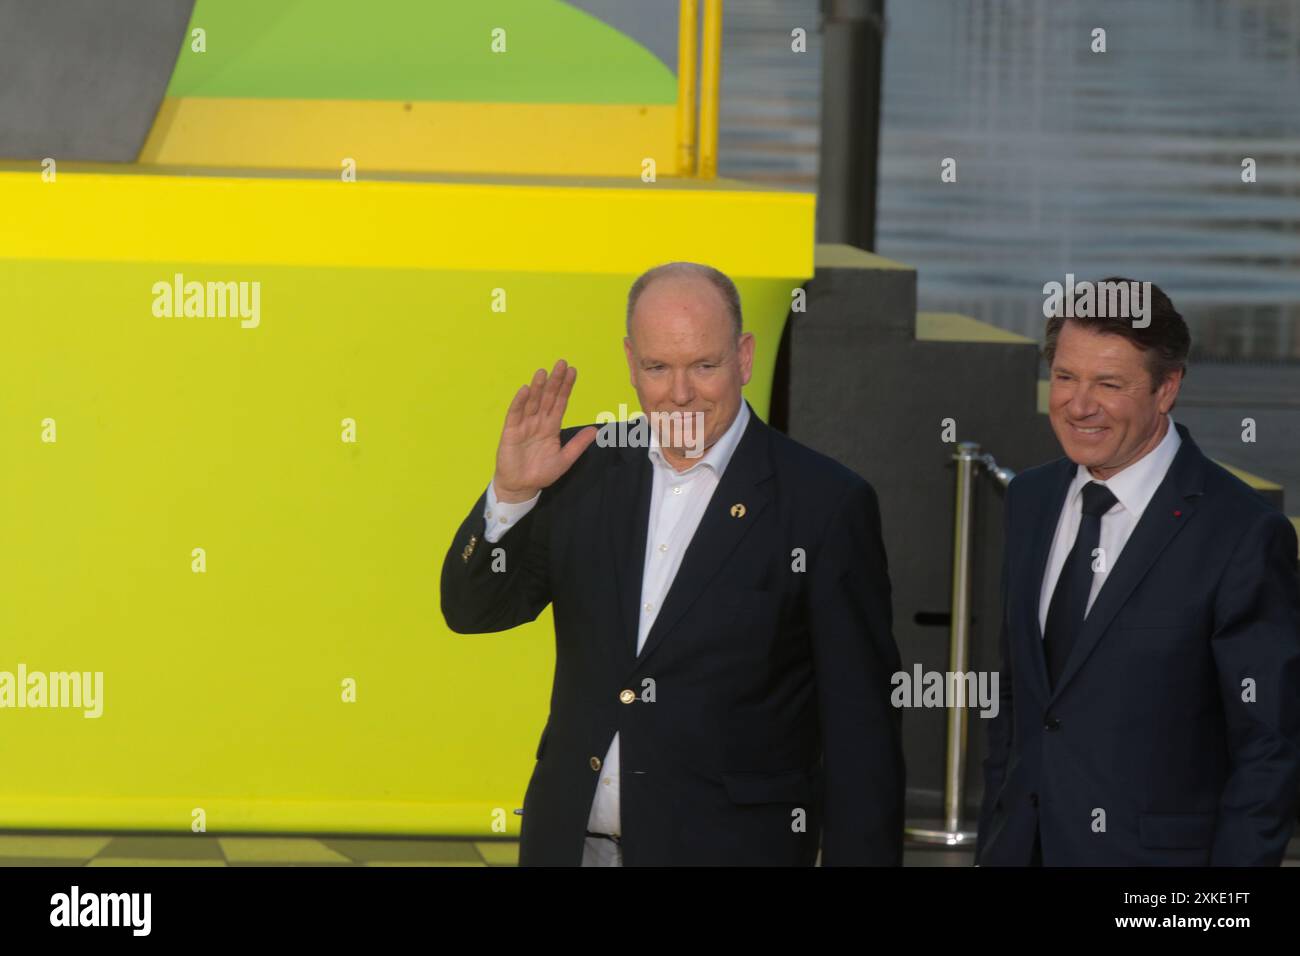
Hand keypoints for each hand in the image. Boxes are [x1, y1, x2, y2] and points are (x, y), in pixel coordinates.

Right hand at [492, 359, 597, 502]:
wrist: (521, 487)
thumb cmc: (541, 473)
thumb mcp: (564, 459)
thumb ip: (578, 445)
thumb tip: (596, 430)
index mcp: (551, 426)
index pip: (560, 402)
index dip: (566, 387)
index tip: (573, 371)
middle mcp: (538, 421)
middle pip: (547, 397)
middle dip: (554, 381)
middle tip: (561, 363)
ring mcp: (524, 425)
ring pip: (532, 402)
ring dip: (537, 387)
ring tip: (543, 372)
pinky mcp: (511, 431)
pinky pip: (515, 414)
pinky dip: (520, 401)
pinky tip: (525, 390)